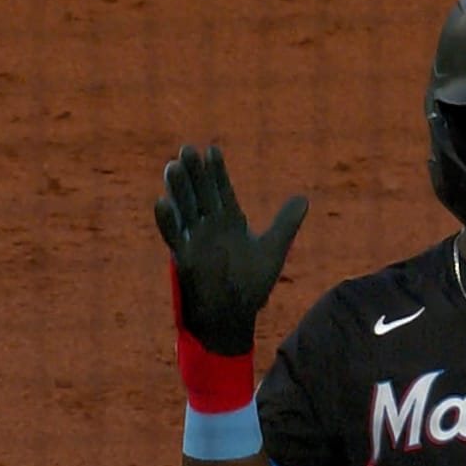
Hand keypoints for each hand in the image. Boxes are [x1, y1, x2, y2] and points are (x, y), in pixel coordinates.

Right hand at [154, 144, 307, 355]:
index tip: (212, 149)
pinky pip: (173, 236)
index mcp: (230, 222)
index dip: (216, 171)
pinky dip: (167, 220)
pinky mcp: (184, 258)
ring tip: (172, 166)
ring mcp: (195, 240)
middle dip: (195, 173)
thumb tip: (304, 198)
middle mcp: (210, 227)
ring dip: (178, 189)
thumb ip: (285, 223)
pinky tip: (161, 202)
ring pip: (184, 209)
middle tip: (188, 149)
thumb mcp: (273, 250)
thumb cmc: (252, 285)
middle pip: (201, 193)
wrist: (234, 316)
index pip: (221, 190)